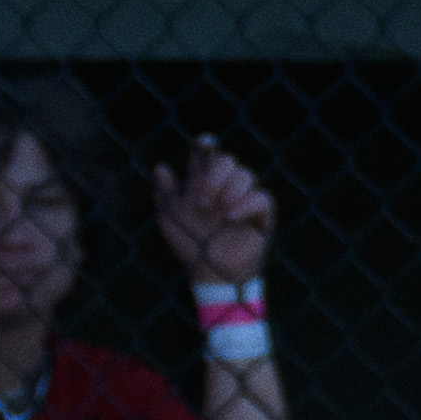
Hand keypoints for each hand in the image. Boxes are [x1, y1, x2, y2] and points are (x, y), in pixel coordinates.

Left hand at [154, 136, 275, 283]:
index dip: (206, 145)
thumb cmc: (190, 246)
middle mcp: (225, 186)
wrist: (210, 276)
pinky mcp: (261, 212)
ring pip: (246, 175)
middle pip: (227, 160)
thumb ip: (164, 194)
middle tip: (202, 202)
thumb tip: (159, 167)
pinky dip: (246, 204)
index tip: (204, 143)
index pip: (206, 156)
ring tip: (219, 211)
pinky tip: (231, 216)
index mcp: (203, 183)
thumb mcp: (170, 221)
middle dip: (215, 176)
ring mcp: (244, 197)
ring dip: (230, 189)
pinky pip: (261, 197)